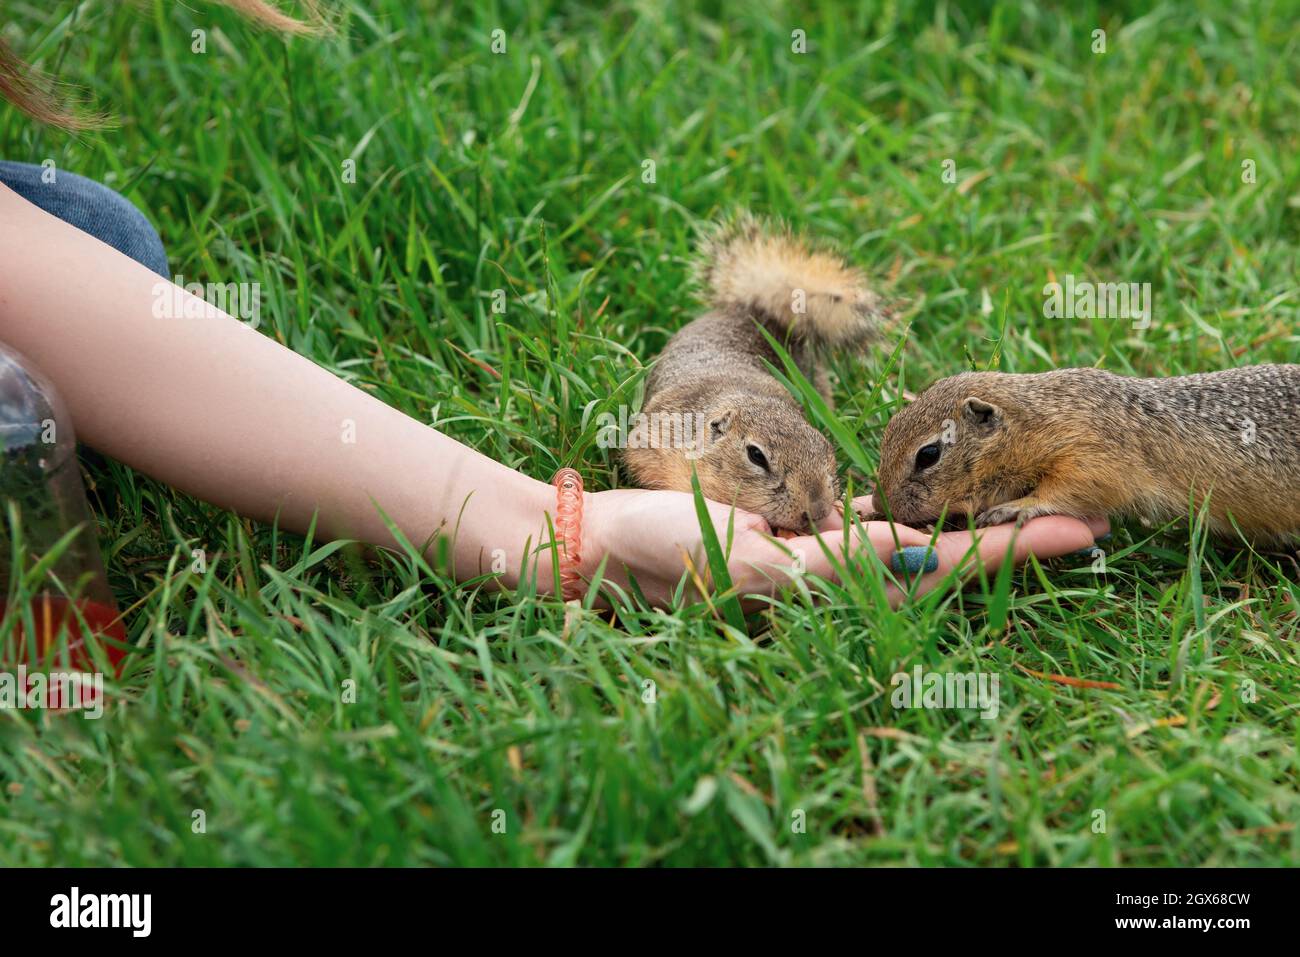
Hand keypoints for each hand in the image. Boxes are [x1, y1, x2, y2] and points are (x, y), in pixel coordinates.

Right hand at [581, 490, 1108, 608]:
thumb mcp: (753, 558)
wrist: (605, 542)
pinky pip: (875, 525)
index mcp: (832, 593)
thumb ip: (835, 561)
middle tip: (1089, 513)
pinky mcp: (803, 537)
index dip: (1012, 549)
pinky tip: (951, 496)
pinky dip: (919, 511)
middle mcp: (839, 582)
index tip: (1079, 530)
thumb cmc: (665, 551)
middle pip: (948, 559)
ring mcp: (824, 558)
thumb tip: (917, 557)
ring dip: (978, 522)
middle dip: (1016, 537)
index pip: (940, 567)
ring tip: (1040, 500)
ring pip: (921, 541)